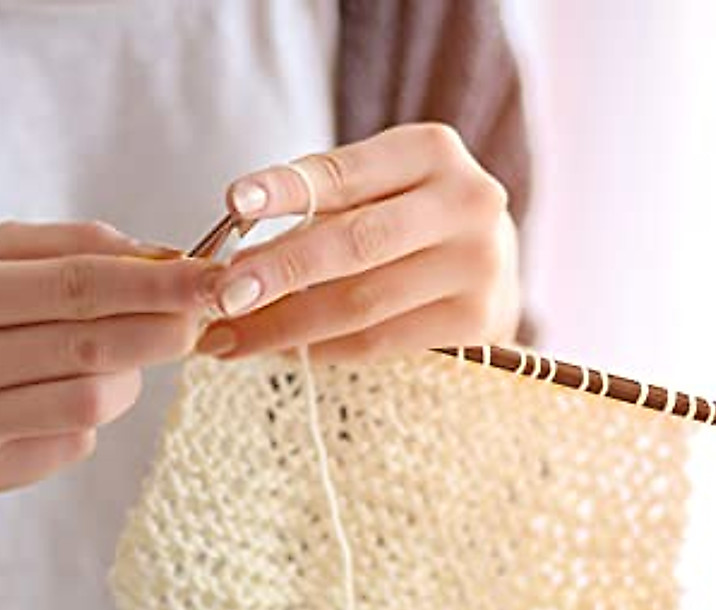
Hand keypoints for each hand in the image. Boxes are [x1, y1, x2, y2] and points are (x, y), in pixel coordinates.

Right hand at [0, 221, 218, 492]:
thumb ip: (72, 246)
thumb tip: (159, 254)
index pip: (77, 283)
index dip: (153, 282)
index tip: (210, 277)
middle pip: (91, 345)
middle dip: (164, 328)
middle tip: (204, 316)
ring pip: (91, 401)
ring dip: (128, 379)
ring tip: (121, 362)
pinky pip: (73, 442)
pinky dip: (88, 420)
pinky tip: (65, 403)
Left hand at [194, 123, 519, 362]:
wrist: (494, 269)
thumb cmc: (411, 221)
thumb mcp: (379, 188)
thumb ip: (325, 206)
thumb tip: (239, 250)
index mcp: (432, 152)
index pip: (345, 173)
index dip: (286, 188)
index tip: (233, 203)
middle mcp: (466, 204)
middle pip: (356, 243)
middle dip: (280, 272)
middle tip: (221, 294)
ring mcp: (477, 267)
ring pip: (362, 303)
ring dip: (286, 324)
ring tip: (230, 336)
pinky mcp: (475, 324)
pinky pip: (377, 343)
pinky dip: (319, 350)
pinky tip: (276, 351)